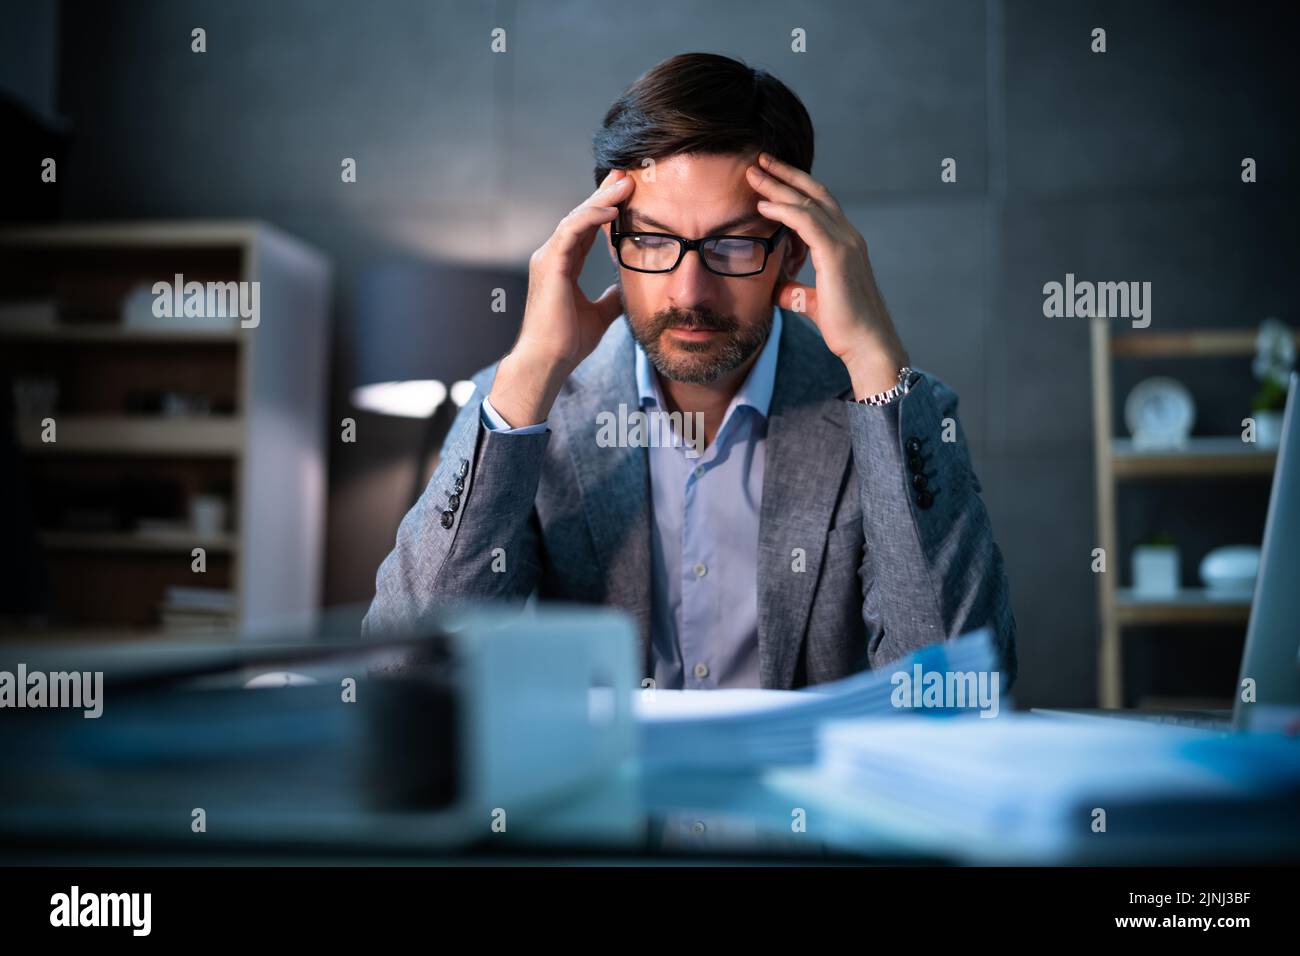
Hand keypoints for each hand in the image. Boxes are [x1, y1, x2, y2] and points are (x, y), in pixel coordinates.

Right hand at [489, 171, 632, 425]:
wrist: (548, 361)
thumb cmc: (567, 342)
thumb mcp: (599, 314)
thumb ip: (611, 298)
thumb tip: (627, 291)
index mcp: (563, 265)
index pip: (587, 228)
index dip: (606, 208)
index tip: (627, 192)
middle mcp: (552, 255)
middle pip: (582, 215)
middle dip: (604, 193)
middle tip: (626, 174)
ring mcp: (548, 257)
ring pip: (577, 217)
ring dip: (602, 198)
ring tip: (624, 183)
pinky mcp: (549, 264)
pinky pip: (572, 231)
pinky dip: (592, 217)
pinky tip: (612, 209)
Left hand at [746, 153, 908, 398]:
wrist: (867, 345)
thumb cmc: (845, 328)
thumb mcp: (811, 303)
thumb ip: (795, 291)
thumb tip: (776, 289)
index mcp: (845, 244)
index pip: (818, 204)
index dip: (794, 187)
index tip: (768, 176)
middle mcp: (849, 236)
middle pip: (814, 193)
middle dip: (785, 175)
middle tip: (758, 160)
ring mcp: (846, 243)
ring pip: (809, 203)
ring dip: (779, 185)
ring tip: (754, 173)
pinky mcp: (838, 255)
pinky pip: (808, 223)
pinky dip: (785, 210)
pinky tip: (764, 205)